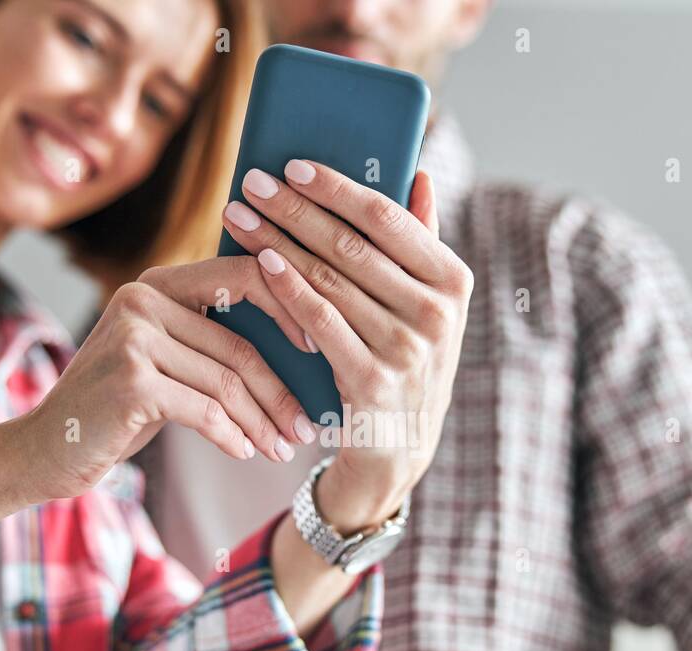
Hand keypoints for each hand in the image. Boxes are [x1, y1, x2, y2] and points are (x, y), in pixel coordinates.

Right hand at [21, 258, 315, 500]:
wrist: (46, 448)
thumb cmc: (116, 409)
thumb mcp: (163, 362)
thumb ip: (209, 342)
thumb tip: (300, 347)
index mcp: (156, 285)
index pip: (242, 276)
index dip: (289, 308)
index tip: (318, 349)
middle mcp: (141, 300)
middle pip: (239, 345)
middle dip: (281, 393)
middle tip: (307, 427)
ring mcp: (133, 338)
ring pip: (227, 382)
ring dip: (262, 423)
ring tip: (282, 449)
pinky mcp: (131, 381)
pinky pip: (205, 410)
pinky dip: (231, 436)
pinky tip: (245, 453)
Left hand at [222, 160, 472, 530]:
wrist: (400, 445)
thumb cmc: (407, 358)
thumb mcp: (428, 304)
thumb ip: (423, 241)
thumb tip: (417, 174)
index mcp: (453, 282)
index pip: (388, 219)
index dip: (337, 188)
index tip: (293, 164)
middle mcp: (436, 315)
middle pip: (351, 246)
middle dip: (293, 208)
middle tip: (250, 181)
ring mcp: (406, 351)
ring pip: (328, 280)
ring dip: (276, 242)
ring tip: (238, 217)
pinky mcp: (372, 382)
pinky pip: (320, 322)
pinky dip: (287, 289)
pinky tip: (258, 263)